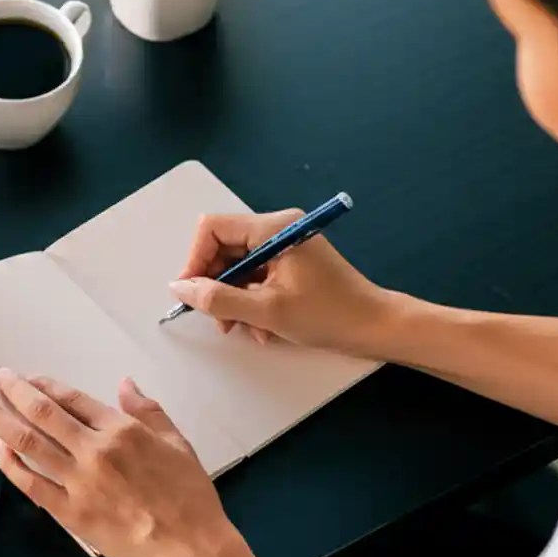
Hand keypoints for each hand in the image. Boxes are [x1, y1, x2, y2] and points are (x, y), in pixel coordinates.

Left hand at [0, 369, 281, 556]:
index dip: (45, 385)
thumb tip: (125, 383)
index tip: (28, 378)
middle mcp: (95, 451)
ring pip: (28, 443)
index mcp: (122, 430)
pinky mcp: (70, 512)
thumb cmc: (189, 499)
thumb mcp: (178, 443)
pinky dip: (10, 464)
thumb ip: (149, 411)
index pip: (72, 399)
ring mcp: (79, 482)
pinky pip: (31, 483)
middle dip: (14, 391)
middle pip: (43, 413)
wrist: (190, 548)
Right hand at [171, 209, 392, 355]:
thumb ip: (218, 299)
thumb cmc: (328, 315)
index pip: (214, 228)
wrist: (378, 328)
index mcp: (274, 227)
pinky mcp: (291, 263)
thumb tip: (179, 288)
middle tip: (217, 319)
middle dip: (215, 285)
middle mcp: (278, 229)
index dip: (195, 260)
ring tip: (241, 328)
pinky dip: (251, 301)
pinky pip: (255, 276)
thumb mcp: (267, 311)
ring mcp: (285, 246)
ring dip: (233, 299)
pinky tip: (261, 327)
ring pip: (238, 266)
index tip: (190, 293)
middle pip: (224, 248)